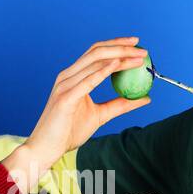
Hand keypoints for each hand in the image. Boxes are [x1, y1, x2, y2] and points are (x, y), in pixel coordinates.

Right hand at [1, 37, 150, 191]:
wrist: (46, 149)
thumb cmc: (69, 132)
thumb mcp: (100, 115)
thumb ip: (120, 105)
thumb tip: (146, 98)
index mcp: (73, 77)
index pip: (96, 53)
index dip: (116, 45)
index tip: (136, 45)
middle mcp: (67, 76)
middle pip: (96, 52)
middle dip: (120, 46)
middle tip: (142, 49)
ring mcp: (64, 85)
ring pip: (94, 63)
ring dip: (118, 57)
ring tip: (137, 58)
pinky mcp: (65, 98)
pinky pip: (87, 81)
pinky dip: (103, 71)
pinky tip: (117, 65)